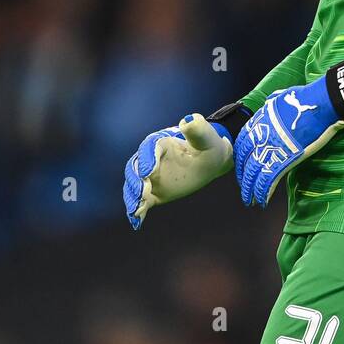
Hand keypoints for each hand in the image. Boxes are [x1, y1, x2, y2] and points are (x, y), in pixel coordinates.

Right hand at [124, 113, 233, 228]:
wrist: (210, 161)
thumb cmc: (209, 146)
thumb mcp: (207, 138)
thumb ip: (197, 129)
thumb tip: (188, 121)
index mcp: (162, 143)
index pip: (148, 148)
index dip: (147, 159)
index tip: (148, 171)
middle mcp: (151, 159)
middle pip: (136, 168)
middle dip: (136, 180)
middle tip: (142, 192)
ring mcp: (151, 177)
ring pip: (135, 185)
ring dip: (133, 196)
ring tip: (136, 208)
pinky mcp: (154, 192)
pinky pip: (143, 201)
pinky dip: (137, 211)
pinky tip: (136, 222)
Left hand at [235, 78, 343, 207]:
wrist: (320, 104)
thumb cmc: (306, 99)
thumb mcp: (281, 97)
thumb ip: (272, 103)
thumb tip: (271, 103)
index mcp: (260, 121)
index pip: (242, 144)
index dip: (241, 158)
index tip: (241, 167)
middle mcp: (262, 136)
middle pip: (245, 162)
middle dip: (243, 178)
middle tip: (244, 189)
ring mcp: (272, 149)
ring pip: (254, 174)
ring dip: (250, 190)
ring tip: (249, 201)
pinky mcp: (285, 159)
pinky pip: (269, 179)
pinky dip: (264, 191)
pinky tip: (262, 200)